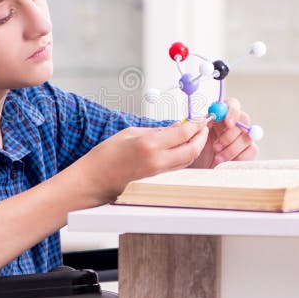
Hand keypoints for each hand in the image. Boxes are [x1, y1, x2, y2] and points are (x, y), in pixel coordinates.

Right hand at [72, 120, 208, 202]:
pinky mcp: (157, 179)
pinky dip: (185, 156)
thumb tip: (175, 127)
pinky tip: (183, 146)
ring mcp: (158, 172)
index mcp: (149, 145)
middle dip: (201, 137)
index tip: (199, 118)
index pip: (183, 133)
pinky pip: (178, 166)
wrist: (95, 179)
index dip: (195, 124)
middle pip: (191, 150)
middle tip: (203, 126)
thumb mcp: (130, 133)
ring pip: (187, 160)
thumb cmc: (106, 154)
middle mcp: (157, 160)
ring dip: (195, 147)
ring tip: (196, 135)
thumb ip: (156, 130)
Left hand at [193, 98, 257, 168]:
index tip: (228, 123)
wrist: (200, 169)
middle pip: (243, 120)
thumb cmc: (197, 152)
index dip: (232, 111)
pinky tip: (227, 163)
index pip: (232, 105)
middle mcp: (234, 125)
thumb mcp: (193, 137)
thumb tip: (202, 118)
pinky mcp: (249, 150)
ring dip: (231, 149)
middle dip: (229, 136)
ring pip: (247, 136)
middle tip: (216, 147)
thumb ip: (199, 125)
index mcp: (220, 117)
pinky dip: (238, 157)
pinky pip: (252, 149)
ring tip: (218, 159)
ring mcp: (243, 137)